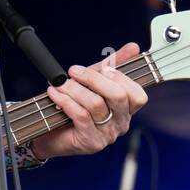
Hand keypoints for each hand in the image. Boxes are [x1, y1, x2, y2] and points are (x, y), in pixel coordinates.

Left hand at [33, 42, 148, 158]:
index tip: (104, 67)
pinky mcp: (90, 141)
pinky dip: (65, 100)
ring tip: (60, 83)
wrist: (52, 136)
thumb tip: (133, 47)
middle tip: (74, 71)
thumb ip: (113, 65)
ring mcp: (107, 135)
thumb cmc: (75, 107)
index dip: (121, 78)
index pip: (138, 95)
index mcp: (126, 110)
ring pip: (96, 104)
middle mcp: (120, 124)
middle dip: (94, 78)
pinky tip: (55, 93)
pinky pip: (80, 115)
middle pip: (118, 96)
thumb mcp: (94, 83)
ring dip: (74, 88)